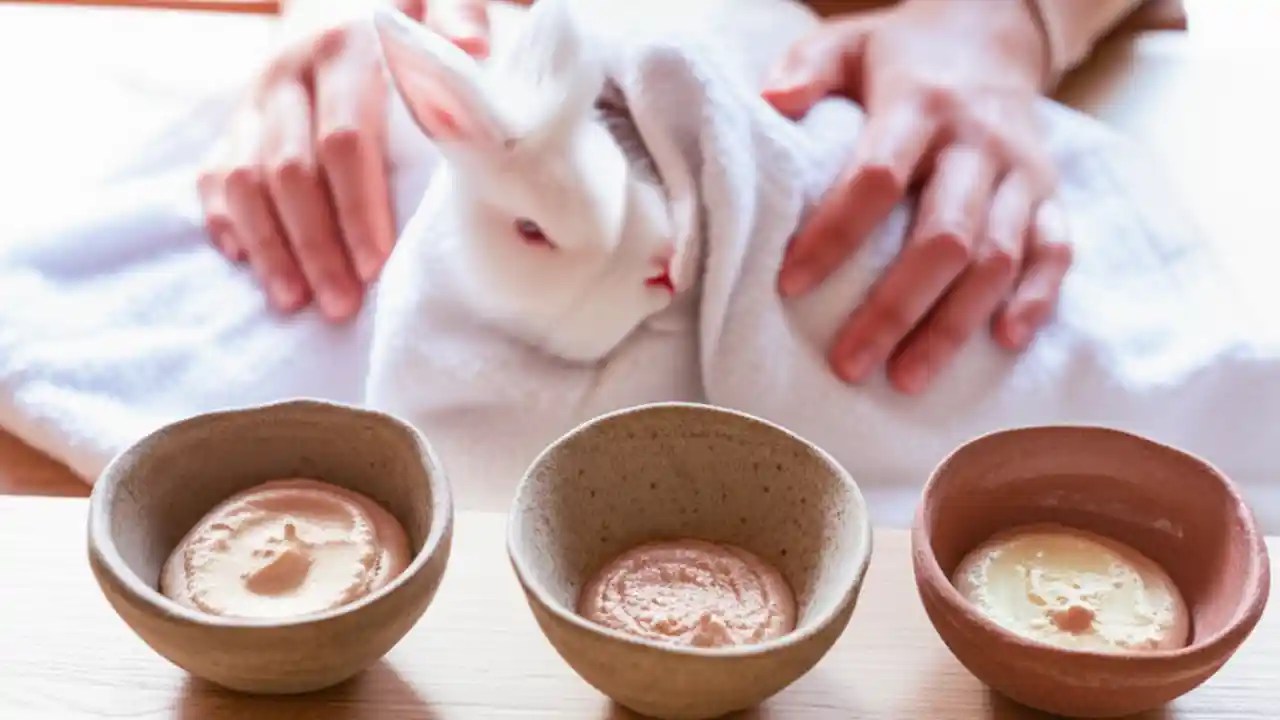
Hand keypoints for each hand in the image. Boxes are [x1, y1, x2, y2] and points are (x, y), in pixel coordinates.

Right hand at [198, 0, 490, 319]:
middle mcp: (287, 74)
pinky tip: (250, 267)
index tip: (376, 264)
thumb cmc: (409, 23)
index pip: (345, 141)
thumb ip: (456, 18)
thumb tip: (473, 46)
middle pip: (290, 172)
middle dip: (314, 244)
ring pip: (243, 181)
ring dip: (269, 247)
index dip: (359, 208)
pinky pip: (214, 177)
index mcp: (342, 48)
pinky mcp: (234, 123)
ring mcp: (253, 101)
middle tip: (339, 306)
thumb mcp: (435, 5)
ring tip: (293, 303)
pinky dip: (227, 223)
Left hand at [763, 0, 1072, 392]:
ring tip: (906, 379)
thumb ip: (807, 66)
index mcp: (920, 104)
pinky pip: (1056, 251)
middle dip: (895, 309)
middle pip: (943, 237)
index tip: (791, 285)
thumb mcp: (847, 43)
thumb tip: (771, 100)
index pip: (877, 179)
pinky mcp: (1051, 193)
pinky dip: (1038, 299)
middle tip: (848, 365)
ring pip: (997, 259)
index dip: (835, 235)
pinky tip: (1005, 343)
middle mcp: (978, 141)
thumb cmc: (900, 55)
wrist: (993, 33)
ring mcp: (1021, 171)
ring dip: (954, 325)